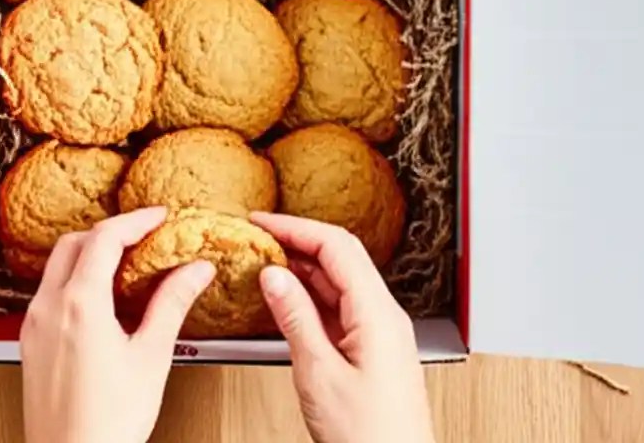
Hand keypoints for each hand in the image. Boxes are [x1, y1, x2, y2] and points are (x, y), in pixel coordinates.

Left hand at [20, 207, 214, 442]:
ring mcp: (33, 326)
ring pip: (56, 268)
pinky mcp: (30, 344)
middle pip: (74, 243)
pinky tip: (101, 302)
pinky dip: (74, 282)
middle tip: (143, 236)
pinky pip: (48, 295)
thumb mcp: (151, 357)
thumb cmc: (107, 423)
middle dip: (109, 232)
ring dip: (89, 256)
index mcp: (79, 304)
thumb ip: (171, 304)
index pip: (105, 238)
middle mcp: (48, 308)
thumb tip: (194, 271)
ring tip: (126, 267)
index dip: (136, 220)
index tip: (159, 217)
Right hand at [250, 212, 435, 442]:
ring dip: (303, 269)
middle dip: (298, 241)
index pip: (337, 247)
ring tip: (265, 262)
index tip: (262, 221)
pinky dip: (311, 298)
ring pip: (340, 284)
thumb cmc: (370, 438)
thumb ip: (296, 319)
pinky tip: (287, 301)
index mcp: (378, 314)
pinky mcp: (373, 353)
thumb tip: (274, 277)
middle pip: (341, 259)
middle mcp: (385, 318)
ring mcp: (380, 334)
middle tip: (258, 237)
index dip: (296, 227)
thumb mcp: (319, 374)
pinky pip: (341, 310)